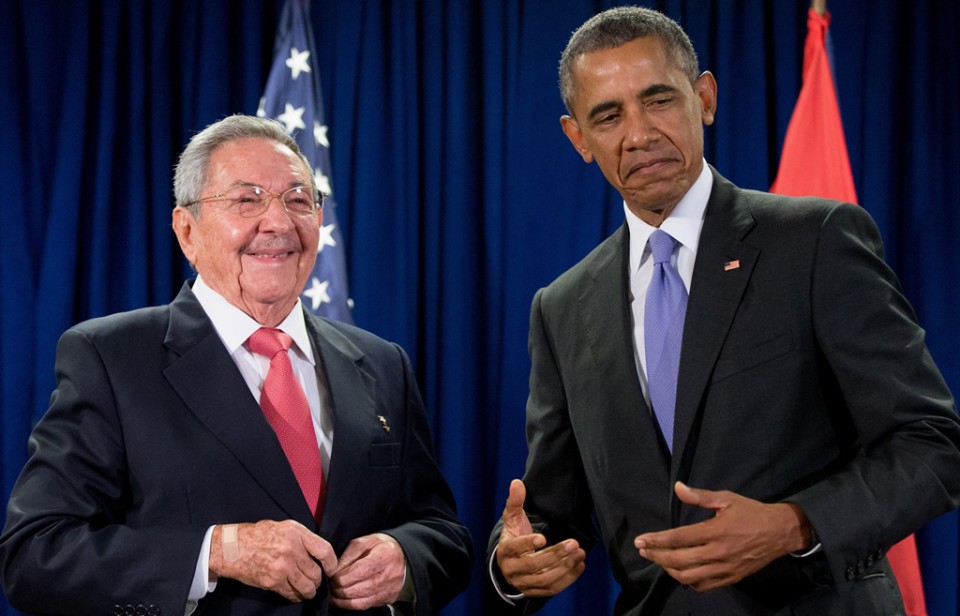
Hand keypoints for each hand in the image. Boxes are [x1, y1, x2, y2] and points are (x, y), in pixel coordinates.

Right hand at [209, 519, 336, 601]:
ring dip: (309, 591)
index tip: (331, 569)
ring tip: (308, 590)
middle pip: (316, 572)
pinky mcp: (272, 581)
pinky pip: (292, 594)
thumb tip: (317, 552)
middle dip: (318, 580)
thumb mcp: (283, 526)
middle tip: (315, 581)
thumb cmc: (257, 535)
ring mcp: (282, 567)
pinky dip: (296, 596)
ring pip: (307, 586)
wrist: (231, 548)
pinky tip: (295, 594)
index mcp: (296, 533)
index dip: (332, 563)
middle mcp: (291, 549)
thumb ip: (302, 537)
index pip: (324, 550)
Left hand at [328, 533, 406, 609]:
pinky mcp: (389, 598)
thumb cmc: (379, 547)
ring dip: (343, 599)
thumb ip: (349, 555)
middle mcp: (391, 573)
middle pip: (361, 588)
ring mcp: (391, 588)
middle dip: (340, 589)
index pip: (361, 570)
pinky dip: (351, 605)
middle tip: (329, 586)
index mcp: (386, 554)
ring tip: (333, 594)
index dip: (343, 576)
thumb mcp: (364, 542)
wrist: (400, 555)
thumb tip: (334, 571)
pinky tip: (342, 600)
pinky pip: (366, 605)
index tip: (332, 576)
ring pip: (362, 600)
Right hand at [495, 479, 585, 596]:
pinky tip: (579, 565)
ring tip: (580, 553)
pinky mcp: (534, 592)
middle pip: (533, 565)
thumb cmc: (514, 536)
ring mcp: (523, 583)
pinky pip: (552, 589)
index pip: (514, 548)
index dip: (527, 544)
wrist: (509, 564)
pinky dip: (568, 579)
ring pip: (544, 580)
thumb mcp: (512, 519)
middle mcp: (512, 569)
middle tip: (573, 544)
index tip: (543, 538)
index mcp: (506, 550)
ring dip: (564, 568)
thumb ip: (515, 501)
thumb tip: (516, 482)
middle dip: (555, 555)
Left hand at [634, 482, 810, 590]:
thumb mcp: (726, 498)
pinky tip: (681, 571)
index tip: (640, 540)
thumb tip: (678, 487)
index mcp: (716, 531)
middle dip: (657, 556)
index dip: (656, 540)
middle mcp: (718, 553)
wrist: (780, 533)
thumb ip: (700, 496)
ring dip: (669, 570)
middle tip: (644, 550)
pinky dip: (688, 581)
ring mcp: (725, 568)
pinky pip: (704, 586)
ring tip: (660, 560)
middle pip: (679, 560)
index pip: (678, 538)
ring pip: (689, 577)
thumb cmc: (751, 513)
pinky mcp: (731, 578)